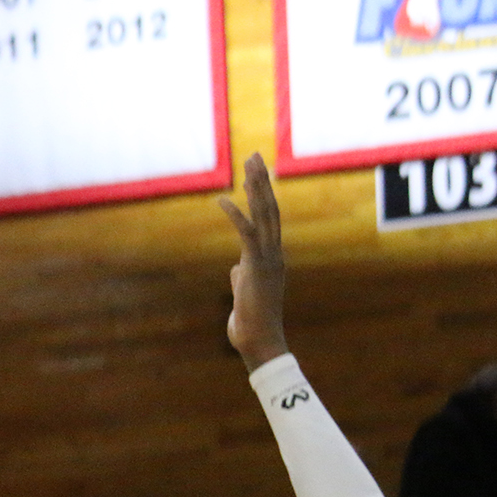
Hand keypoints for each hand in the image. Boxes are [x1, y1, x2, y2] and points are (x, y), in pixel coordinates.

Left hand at [218, 153, 288, 369]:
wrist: (258, 341)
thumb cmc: (250, 320)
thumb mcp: (245, 290)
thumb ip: (243, 273)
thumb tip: (237, 267)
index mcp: (272, 257)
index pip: (270, 218)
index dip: (263, 194)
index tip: (255, 173)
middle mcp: (275, 253)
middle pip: (271, 208)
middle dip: (262, 181)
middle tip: (254, 156)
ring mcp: (269, 259)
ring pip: (264, 215)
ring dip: (256, 188)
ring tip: (248, 164)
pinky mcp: (256, 266)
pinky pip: (246, 234)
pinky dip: (235, 215)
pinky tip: (221, 199)